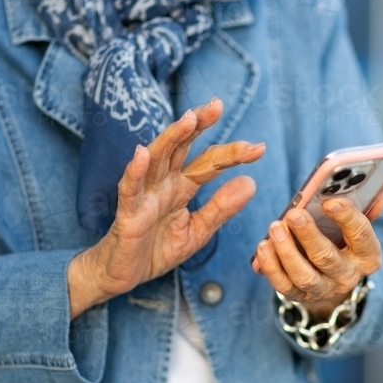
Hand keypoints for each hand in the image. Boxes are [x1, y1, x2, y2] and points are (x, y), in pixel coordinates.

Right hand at [68, 98, 263, 317]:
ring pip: (156, 159)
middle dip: (197, 125)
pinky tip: (142, 153)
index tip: (259, 148)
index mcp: (181, 187)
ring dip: (170, 138)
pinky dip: (135, 171)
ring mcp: (144, 196)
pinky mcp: (128, 214)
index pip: (208, 163)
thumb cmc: (156, 250)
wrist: (123, 277)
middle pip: (180, 148)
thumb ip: (221, 208)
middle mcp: (162, 184)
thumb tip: (251, 182)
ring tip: (188, 120)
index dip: (232, 153)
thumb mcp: (197, 232)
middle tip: (217, 106)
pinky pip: (129, 189)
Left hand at [254, 191, 382, 319]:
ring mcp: (323, 288)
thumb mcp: (358, 224)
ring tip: (275, 227)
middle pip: (327, 257)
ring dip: (286, 251)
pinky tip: (263, 246)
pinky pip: (283, 285)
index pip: (361, 235)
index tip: (330, 201)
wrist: (331, 275)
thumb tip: (380, 191)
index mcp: (368, 254)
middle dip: (309, 234)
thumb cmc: (344, 239)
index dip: (347, 217)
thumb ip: (367, 207)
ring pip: (304, 275)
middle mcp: (348, 275)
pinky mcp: (300, 295)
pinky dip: (271, 266)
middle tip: (294, 213)